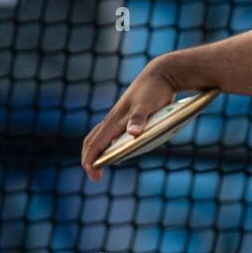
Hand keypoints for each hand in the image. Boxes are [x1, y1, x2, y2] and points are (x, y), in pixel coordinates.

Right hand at [81, 62, 177, 181]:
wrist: (161, 75)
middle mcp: (114, 119)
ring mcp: (120, 117)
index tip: (93, 175)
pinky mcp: (128, 117)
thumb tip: (132, 134)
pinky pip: (112, 134)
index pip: (96, 142)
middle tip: (95, 177)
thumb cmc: (154, 90)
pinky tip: (118, 153)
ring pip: (101, 136)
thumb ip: (140, 119)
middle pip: (94, 140)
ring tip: (101, 167)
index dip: (91, 159)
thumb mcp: (148, 105)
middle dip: (90, 158)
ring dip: (98, 151)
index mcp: (115, 119)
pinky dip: (109, 145)